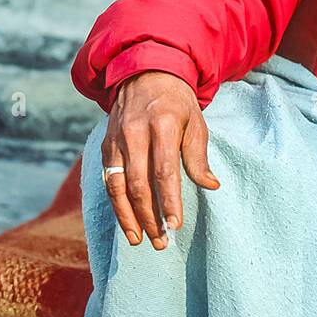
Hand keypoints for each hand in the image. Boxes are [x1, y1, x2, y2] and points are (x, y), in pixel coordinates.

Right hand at [101, 70, 218, 248]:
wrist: (144, 75)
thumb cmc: (177, 103)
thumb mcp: (196, 122)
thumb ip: (199, 156)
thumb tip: (211, 186)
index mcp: (163, 125)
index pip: (164, 170)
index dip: (168, 200)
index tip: (175, 225)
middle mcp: (134, 133)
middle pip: (139, 184)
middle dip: (149, 217)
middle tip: (161, 242)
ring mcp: (116, 140)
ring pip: (118, 186)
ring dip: (128, 217)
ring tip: (140, 240)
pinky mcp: (105, 147)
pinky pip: (109, 181)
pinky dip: (117, 204)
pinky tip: (127, 222)